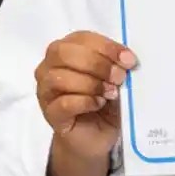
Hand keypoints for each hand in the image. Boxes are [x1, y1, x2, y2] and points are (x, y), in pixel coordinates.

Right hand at [35, 30, 137, 160]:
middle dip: (96, 63)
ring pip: (59, 77)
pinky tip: (99, 103)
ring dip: (91, 83)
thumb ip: (116, 65)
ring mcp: (46, 91)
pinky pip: (63, 103)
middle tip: (119, 77)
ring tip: (111, 93)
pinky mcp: (50, 114)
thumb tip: (126, 60)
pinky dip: (85, 101)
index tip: (128, 60)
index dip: (106, 47)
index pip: (80, 38)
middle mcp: (50, 67)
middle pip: (63, 53)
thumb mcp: (114, 79)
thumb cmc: (104, 101)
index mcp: (67, 50)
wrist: (95, 137)